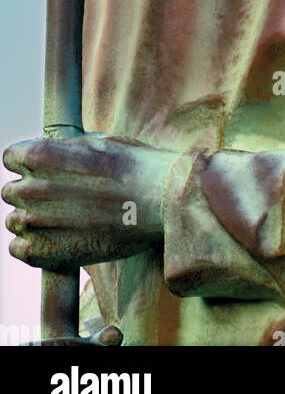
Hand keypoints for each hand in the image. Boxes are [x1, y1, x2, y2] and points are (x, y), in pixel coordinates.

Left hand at [2, 133, 176, 271]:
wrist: (160, 200)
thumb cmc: (135, 167)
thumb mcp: (98, 141)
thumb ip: (66, 150)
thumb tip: (56, 153)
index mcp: (40, 154)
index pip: (11, 158)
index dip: (30, 164)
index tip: (47, 172)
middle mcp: (31, 186)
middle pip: (11, 191)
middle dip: (32, 192)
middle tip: (63, 198)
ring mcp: (35, 221)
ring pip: (15, 221)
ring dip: (34, 220)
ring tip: (65, 221)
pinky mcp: (43, 252)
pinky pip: (19, 249)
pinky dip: (34, 246)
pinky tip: (59, 239)